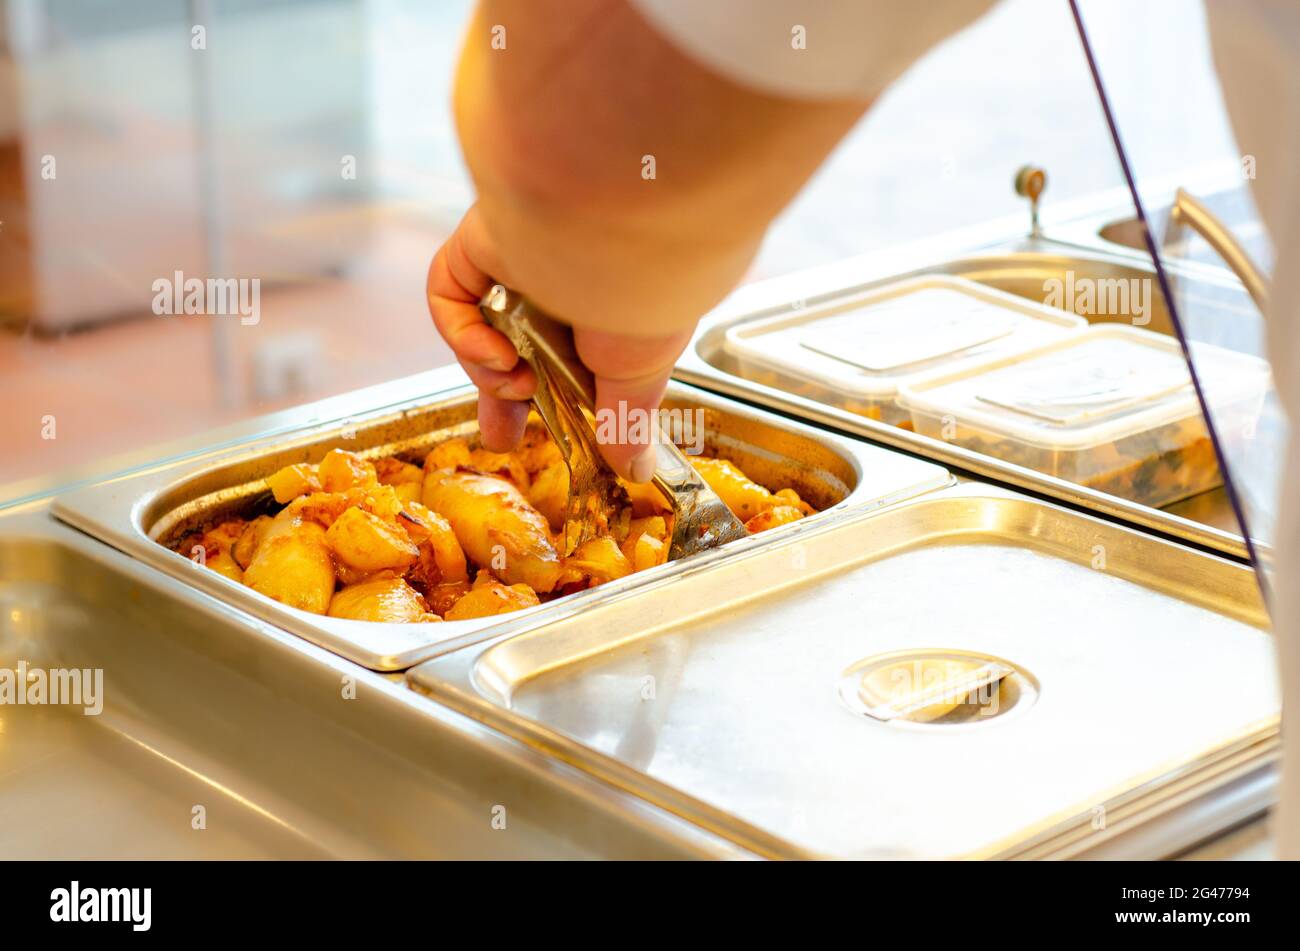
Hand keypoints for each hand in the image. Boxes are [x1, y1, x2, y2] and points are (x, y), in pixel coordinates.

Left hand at [427, 205, 693, 481]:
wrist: (619, 228)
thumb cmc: (643, 298)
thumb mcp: (639, 379)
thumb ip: (625, 426)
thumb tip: (636, 472)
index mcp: (600, 314)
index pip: (564, 363)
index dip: (545, 403)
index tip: (537, 438)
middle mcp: (557, 285)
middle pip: (513, 348)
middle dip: (499, 394)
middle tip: (500, 435)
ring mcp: (516, 263)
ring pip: (480, 328)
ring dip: (490, 369)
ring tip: (515, 381)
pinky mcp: (480, 245)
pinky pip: (451, 295)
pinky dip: (463, 333)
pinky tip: (494, 352)